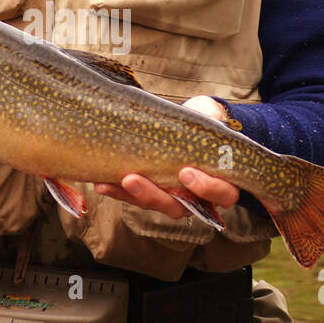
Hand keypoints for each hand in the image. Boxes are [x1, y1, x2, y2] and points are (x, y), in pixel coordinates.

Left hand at [94, 96, 239, 220]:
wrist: (188, 120)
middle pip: (179, 207)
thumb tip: (208, 115)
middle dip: (154, 195)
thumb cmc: (205, 120)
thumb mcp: (212, 118)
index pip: (222, 195)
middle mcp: (198, 197)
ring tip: (108, 181)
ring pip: (154, 204)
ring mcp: (172, 196)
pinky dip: (117, 190)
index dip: (206, 188)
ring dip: (129, 195)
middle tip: (132, 179)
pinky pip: (134, 197)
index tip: (186, 172)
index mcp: (222, 181)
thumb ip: (212, 121)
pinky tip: (101, 182)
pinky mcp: (151, 191)